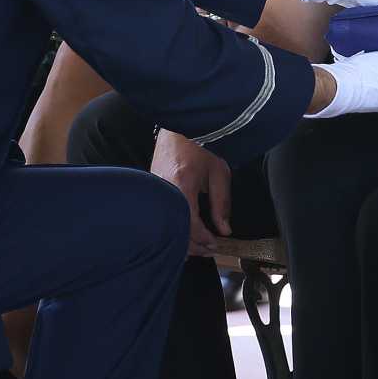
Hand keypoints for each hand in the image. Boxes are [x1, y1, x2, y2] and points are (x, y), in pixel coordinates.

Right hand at [151, 130, 231, 256]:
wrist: (180, 128)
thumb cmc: (201, 146)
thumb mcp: (219, 173)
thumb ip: (222, 203)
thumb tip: (224, 229)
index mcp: (182, 185)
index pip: (191, 225)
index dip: (204, 240)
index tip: (215, 244)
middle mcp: (165, 191)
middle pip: (176, 231)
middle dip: (194, 246)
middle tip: (210, 250)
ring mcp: (155, 191)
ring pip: (166, 227)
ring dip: (184, 240)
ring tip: (201, 245)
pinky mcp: (153, 190)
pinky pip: (162, 216)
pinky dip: (175, 228)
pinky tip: (187, 233)